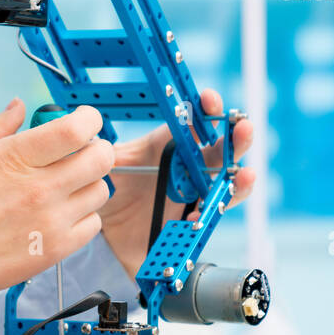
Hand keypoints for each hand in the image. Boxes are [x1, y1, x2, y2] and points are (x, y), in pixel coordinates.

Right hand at [0, 99, 113, 293]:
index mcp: (17, 157)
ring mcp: (51, 220)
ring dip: (90, 182)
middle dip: (97, 147)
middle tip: (83, 151)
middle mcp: (41, 188)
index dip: (89, 119)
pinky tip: (64, 211)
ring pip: (101, 191)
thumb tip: (18, 107)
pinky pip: (93, 224)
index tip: (84, 120)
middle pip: (101, 158)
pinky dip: (84, 215)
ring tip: (69, 184)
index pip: (77, 129)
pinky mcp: (55, 249)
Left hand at [96, 89, 256, 278]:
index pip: (193, 121)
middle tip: (242, 129)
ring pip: (228, 184)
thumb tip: (89, 136)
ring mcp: (195, 194)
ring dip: (239, 179)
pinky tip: (198, 214)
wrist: (110, 235)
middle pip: (221, 150)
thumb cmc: (112, 192)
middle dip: (236, 138)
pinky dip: (211, 215)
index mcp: (168, 146)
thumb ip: (102, 151)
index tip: (209, 100)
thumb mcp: (106, 168)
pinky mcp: (195, 221)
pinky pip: (211, 217)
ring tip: (244, 174)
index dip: (206, 108)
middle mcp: (188, 168)